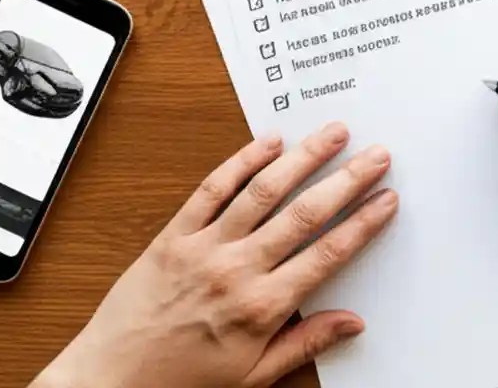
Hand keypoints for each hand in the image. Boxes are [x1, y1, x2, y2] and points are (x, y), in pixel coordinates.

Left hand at [32, 123, 397, 387]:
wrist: (111, 379)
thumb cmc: (180, 381)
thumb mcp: (253, 375)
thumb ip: (305, 343)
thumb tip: (351, 323)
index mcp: (261, 308)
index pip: (328, 254)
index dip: (363, 222)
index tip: (385, 200)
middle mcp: (236, 271)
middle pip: (305, 214)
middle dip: (346, 180)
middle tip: (375, 155)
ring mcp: (204, 248)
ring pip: (264, 191)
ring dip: (303, 158)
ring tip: (332, 134)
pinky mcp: (174, 235)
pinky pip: (212, 189)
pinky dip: (242, 161)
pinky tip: (268, 143)